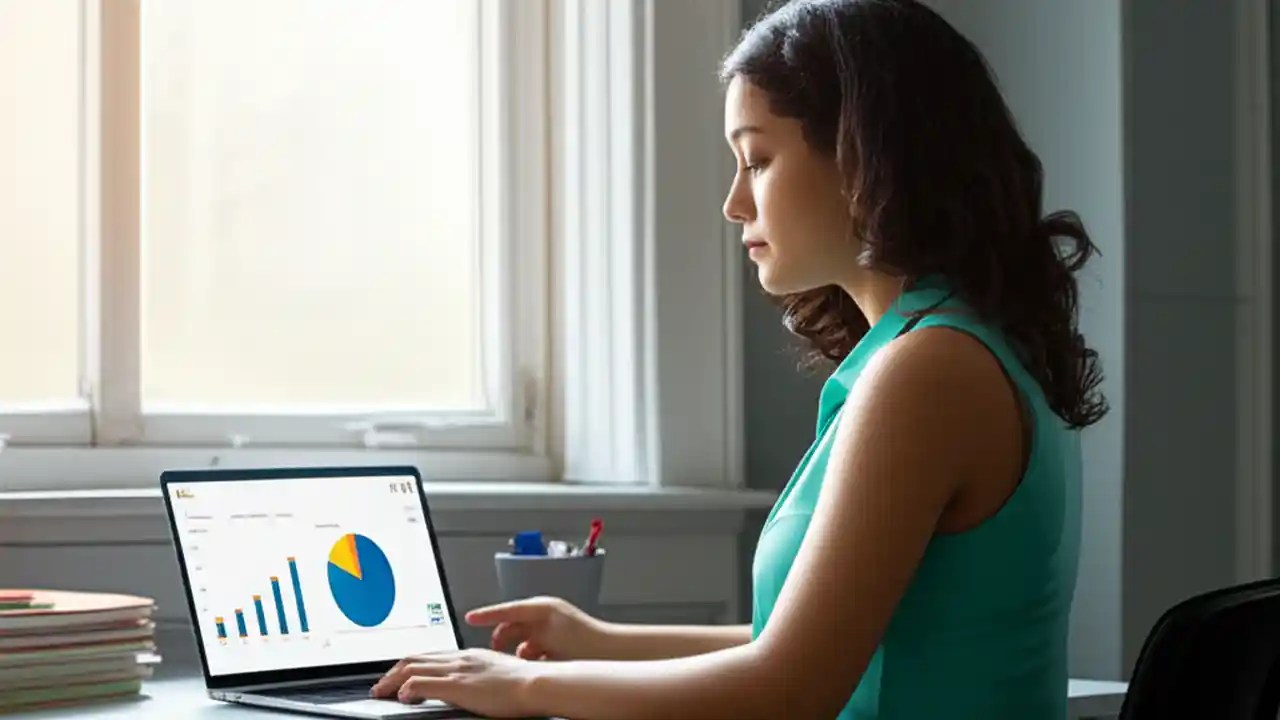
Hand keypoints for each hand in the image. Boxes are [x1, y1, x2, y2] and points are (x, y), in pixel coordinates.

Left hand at [370, 648, 541, 717]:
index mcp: (469, 655)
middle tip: (381, 685)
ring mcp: (457, 670)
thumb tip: (473, 685)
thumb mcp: (498, 673)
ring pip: (412, 668)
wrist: (537, 682)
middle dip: (393, 672)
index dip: (409, 665)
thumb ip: (480, 676)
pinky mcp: (458, 685)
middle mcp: (460, 658)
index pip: (430, 656)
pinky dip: (407, 690)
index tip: (399, 676)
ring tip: (382, 692)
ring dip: (392, 681)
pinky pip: (421, 684)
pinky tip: (402, 698)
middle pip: (415, 658)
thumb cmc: (526, 682)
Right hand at [466, 596, 606, 660]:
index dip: (487, 614)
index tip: (470, 618)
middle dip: (502, 640)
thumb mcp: (553, 634)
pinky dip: (528, 660)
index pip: (508, 609)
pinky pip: (531, 652)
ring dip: (516, 653)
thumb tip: (510, 647)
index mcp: (542, 608)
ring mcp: (548, 632)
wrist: (610, 652)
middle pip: (511, 627)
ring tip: (516, 664)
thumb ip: (527, 634)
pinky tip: (530, 669)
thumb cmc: (585, 638)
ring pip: (520, 642)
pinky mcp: (552, 647)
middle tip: (495, 653)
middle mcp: (543, 618)